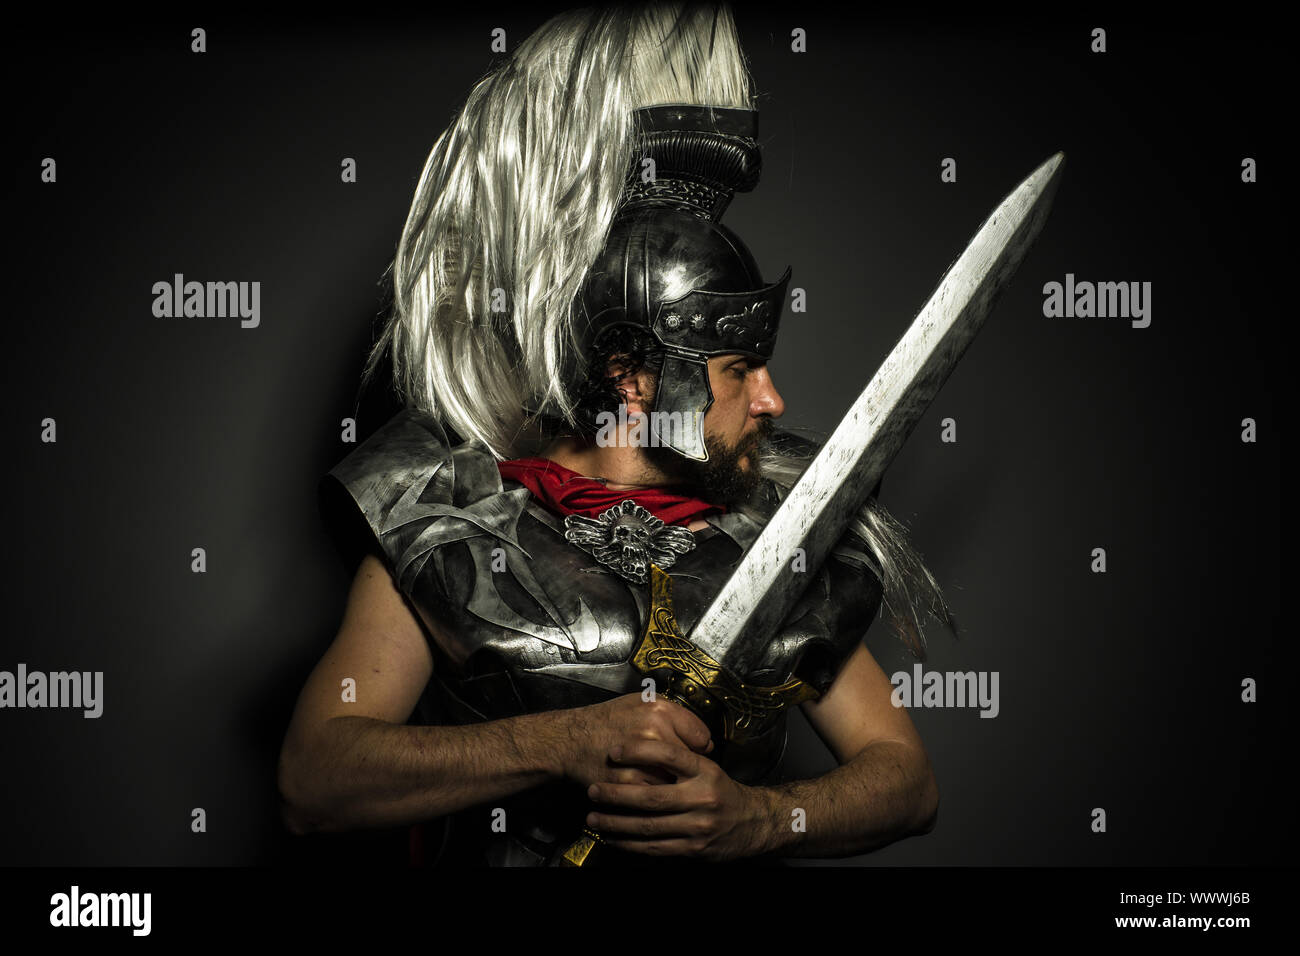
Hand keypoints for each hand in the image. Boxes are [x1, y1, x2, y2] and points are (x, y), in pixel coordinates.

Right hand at [558, 694, 714, 790]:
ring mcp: (640, 759)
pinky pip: (655, 797)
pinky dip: (655, 799)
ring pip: (675, 782)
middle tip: (678, 772)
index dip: (700, 748)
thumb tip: (704, 741)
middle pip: (690, 763)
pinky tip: (647, 791)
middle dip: (688, 771)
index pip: (701, 737)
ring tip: (664, 783)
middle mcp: (652, 732)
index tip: (694, 753)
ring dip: (674, 787)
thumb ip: (676, 716)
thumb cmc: (608, 721)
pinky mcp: (627, 783)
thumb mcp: (642, 702)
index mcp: (659, 711)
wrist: (571, 740)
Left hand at [583, 738, 768, 861]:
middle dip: (616, 795)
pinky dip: (629, 844)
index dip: (639, 751)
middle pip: (652, 797)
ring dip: (616, 823)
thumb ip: (679, 758)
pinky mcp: (692, 849)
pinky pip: (654, 847)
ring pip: (649, 826)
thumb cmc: (720, 790)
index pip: (669, 756)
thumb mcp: (707, 767)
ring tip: (593, 817)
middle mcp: (702, 798)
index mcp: (705, 771)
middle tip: (593, 790)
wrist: (752, 823)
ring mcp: (697, 826)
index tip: (614, 751)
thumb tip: (641, 743)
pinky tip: (612, 838)